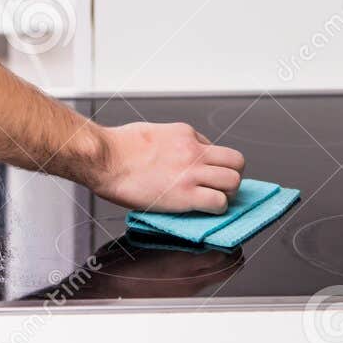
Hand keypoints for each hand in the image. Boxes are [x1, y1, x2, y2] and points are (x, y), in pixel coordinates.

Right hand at [89, 120, 244, 213]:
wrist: (105, 159)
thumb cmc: (119, 146)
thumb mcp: (152, 132)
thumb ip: (171, 142)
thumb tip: (175, 154)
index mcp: (184, 133)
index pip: (215, 148)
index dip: (212, 164)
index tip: (204, 174)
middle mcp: (193, 150)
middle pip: (236, 162)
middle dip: (229, 176)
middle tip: (218, 187)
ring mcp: (192, 172)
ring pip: (234, 182)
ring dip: (226, 193)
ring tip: (212, 199)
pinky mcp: (186, 195)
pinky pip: (218, 203)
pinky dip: (216, 209)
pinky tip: (203, 210)